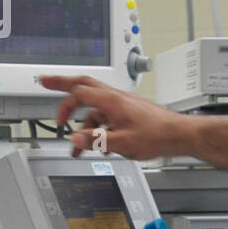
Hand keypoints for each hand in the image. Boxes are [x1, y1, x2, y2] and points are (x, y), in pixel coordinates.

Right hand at [40, 75, 185, 159]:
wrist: (180, 135)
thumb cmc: (158, 135)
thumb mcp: (122, 142)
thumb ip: (96, 140)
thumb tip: (76, 139)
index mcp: (111, 100)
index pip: (79, 93)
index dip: (63, 103)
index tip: (56, 118)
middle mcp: (116, 98)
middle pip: (84, 86)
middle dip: (64, 84)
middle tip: (47, 82)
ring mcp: (123, 105)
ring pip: (96, 110)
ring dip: (86, 126)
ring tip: (80, 146)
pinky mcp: (130, 113)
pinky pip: (108, 118)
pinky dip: (101, 130)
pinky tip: (104, 146)